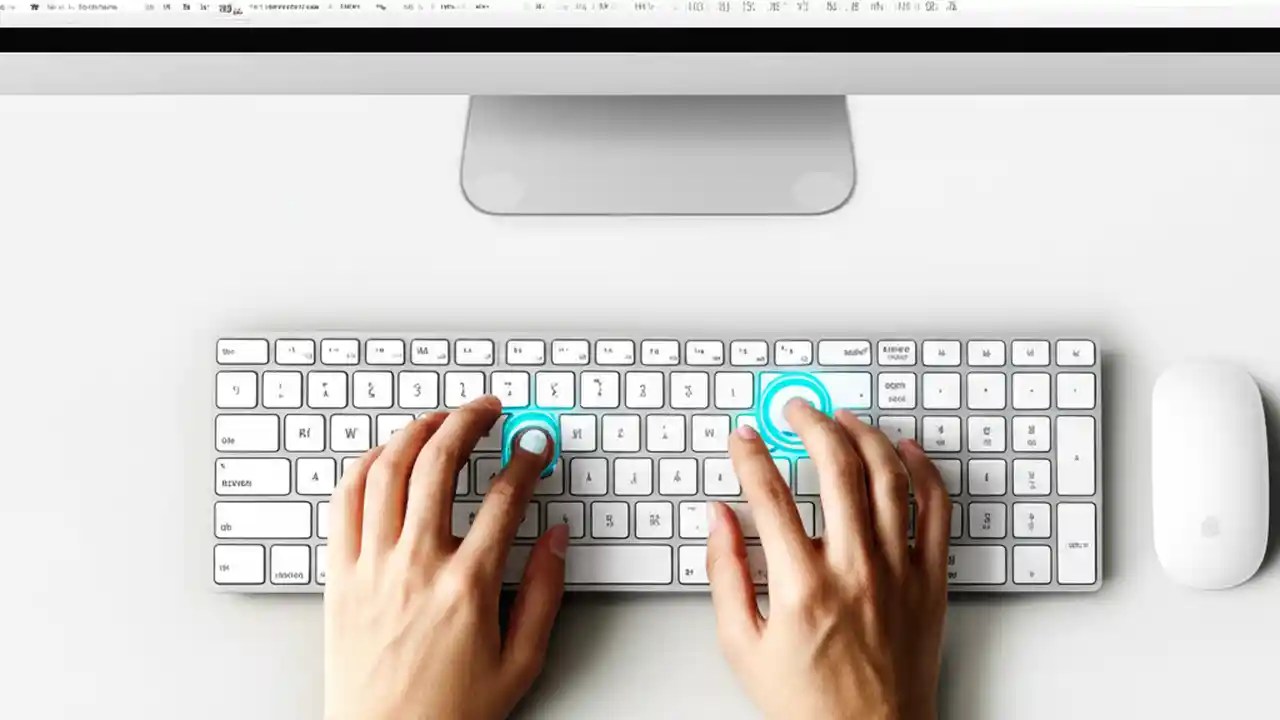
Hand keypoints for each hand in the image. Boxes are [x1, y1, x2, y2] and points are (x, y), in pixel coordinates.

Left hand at [323, 395, 567, 719]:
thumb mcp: (521, 661)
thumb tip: (557, 538)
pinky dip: (366, 465)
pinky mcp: (339, 574)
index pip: (505, 498)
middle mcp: (416, 565)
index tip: (535, 445)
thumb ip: (545, 592)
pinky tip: (387, 454)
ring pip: (388, 470)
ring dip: (417, 430)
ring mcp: (371, 566)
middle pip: (441, 463)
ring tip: (440, 418)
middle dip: (470, 421)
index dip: (526, 460)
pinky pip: (345, 500)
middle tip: (489, 409)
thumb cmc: (449, 713)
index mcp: (467, 587)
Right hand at [707, 400, 950, 719]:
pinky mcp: (930, 580)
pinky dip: (922, 470)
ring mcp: (898, 571)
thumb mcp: (741, 645)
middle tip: (795, 410)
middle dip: (810, 423)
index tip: (743, 437)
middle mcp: (854, 570)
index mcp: (801, 587)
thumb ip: (726, 573)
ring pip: (887, 475)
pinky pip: (935, 509)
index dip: (750, 455)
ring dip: (863, 434)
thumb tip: (719, 517)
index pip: (769, 495)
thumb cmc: (808, 703)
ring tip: (843, 418)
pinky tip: (904, 451)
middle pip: (834, 467)